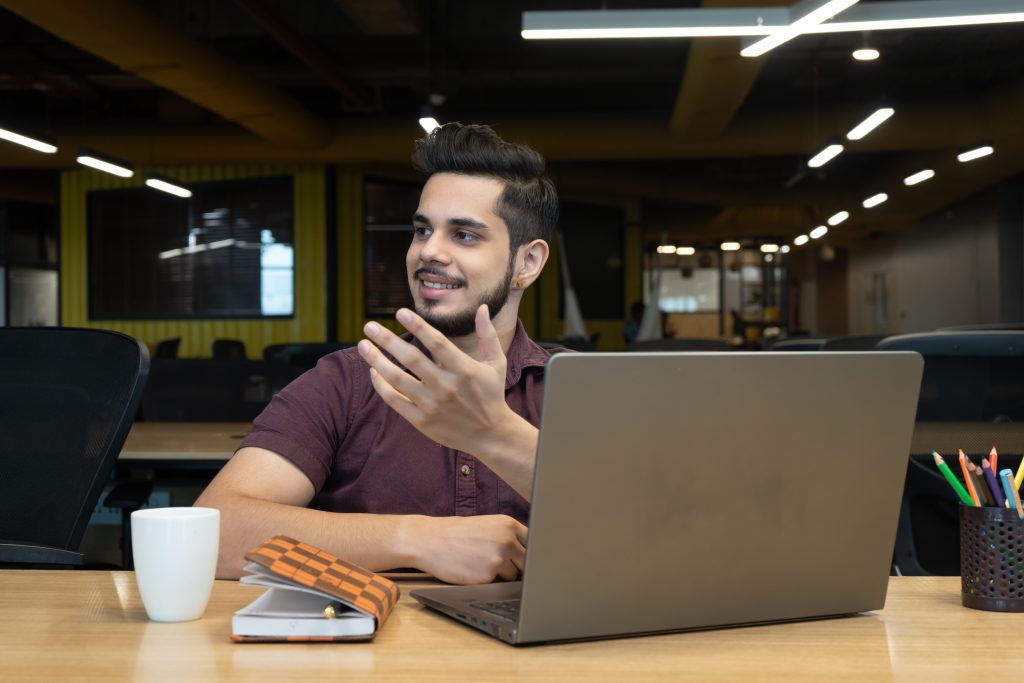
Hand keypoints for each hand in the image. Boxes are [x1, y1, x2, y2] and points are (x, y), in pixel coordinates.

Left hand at [357, 305, 516, 456]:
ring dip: (376, 361)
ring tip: (363, 346)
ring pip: (397, 379)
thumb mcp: (496, 363)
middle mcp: (446, 387)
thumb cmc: (491, 394)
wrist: (489, 435)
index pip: (436, 342)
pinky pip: (394, 400)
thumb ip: (488, 335)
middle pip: (411, 359)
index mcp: (464, 370)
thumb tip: (482, 307)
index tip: (400, 312)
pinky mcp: (421, 421)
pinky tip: (374, 371)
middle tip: (369, 326)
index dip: (417, 326)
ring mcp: (432, 405)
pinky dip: (381, 385)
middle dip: (387, 340)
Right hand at [402, 514, 527, 583]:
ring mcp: (498, 559)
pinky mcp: (488, 576)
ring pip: (514, 575)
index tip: (530, 559)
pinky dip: (489, 581)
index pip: (534, 542)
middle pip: (528, 561)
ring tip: (481, 563)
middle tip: (499, 562)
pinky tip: (474, 570)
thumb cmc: (457, 534)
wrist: (429, 541)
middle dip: (518, 565)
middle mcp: (507, 540)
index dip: (532, 552)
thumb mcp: (487, 526)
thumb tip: (530, 552)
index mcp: (508, 524)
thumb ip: (508, 536)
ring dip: (503, 574)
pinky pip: (498, 584)